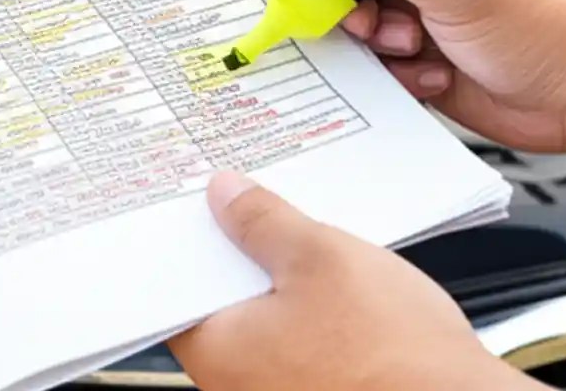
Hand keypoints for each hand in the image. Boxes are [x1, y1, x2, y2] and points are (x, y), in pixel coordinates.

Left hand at [167, 172, 548, 390]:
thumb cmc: (394, 356)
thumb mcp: (321, 257)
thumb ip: (263, 221)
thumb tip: (225, 194)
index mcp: (216, 352)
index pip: (171, 288)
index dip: (182, 241)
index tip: (192, 205)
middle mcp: (235, 383)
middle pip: (214, 301)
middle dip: (231, 252)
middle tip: (245, 203)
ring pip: (258, 321)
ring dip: (270, 279)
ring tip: (292, 233)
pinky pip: (293, 342)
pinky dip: (301, 308)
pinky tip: (328, 278)